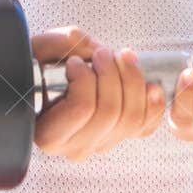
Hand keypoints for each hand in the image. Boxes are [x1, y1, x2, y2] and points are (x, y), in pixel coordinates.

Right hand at [29, 26, 163, 162]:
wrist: (47, 81)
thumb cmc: (40, 69)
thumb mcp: (41, 50)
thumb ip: (64, 45)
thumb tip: (95, 49)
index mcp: (49, 134)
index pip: (82, 109)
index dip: (85, 79)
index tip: (75, 62)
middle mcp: (76, 147)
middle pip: (110, 112)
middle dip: (112, 74)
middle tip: (103, 53)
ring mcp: (101, 144)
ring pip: (131, 118)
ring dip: (132, 81)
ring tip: (122, 59)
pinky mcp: (120, 136)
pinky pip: (146, 126)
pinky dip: (152, 105)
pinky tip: (150, 86)